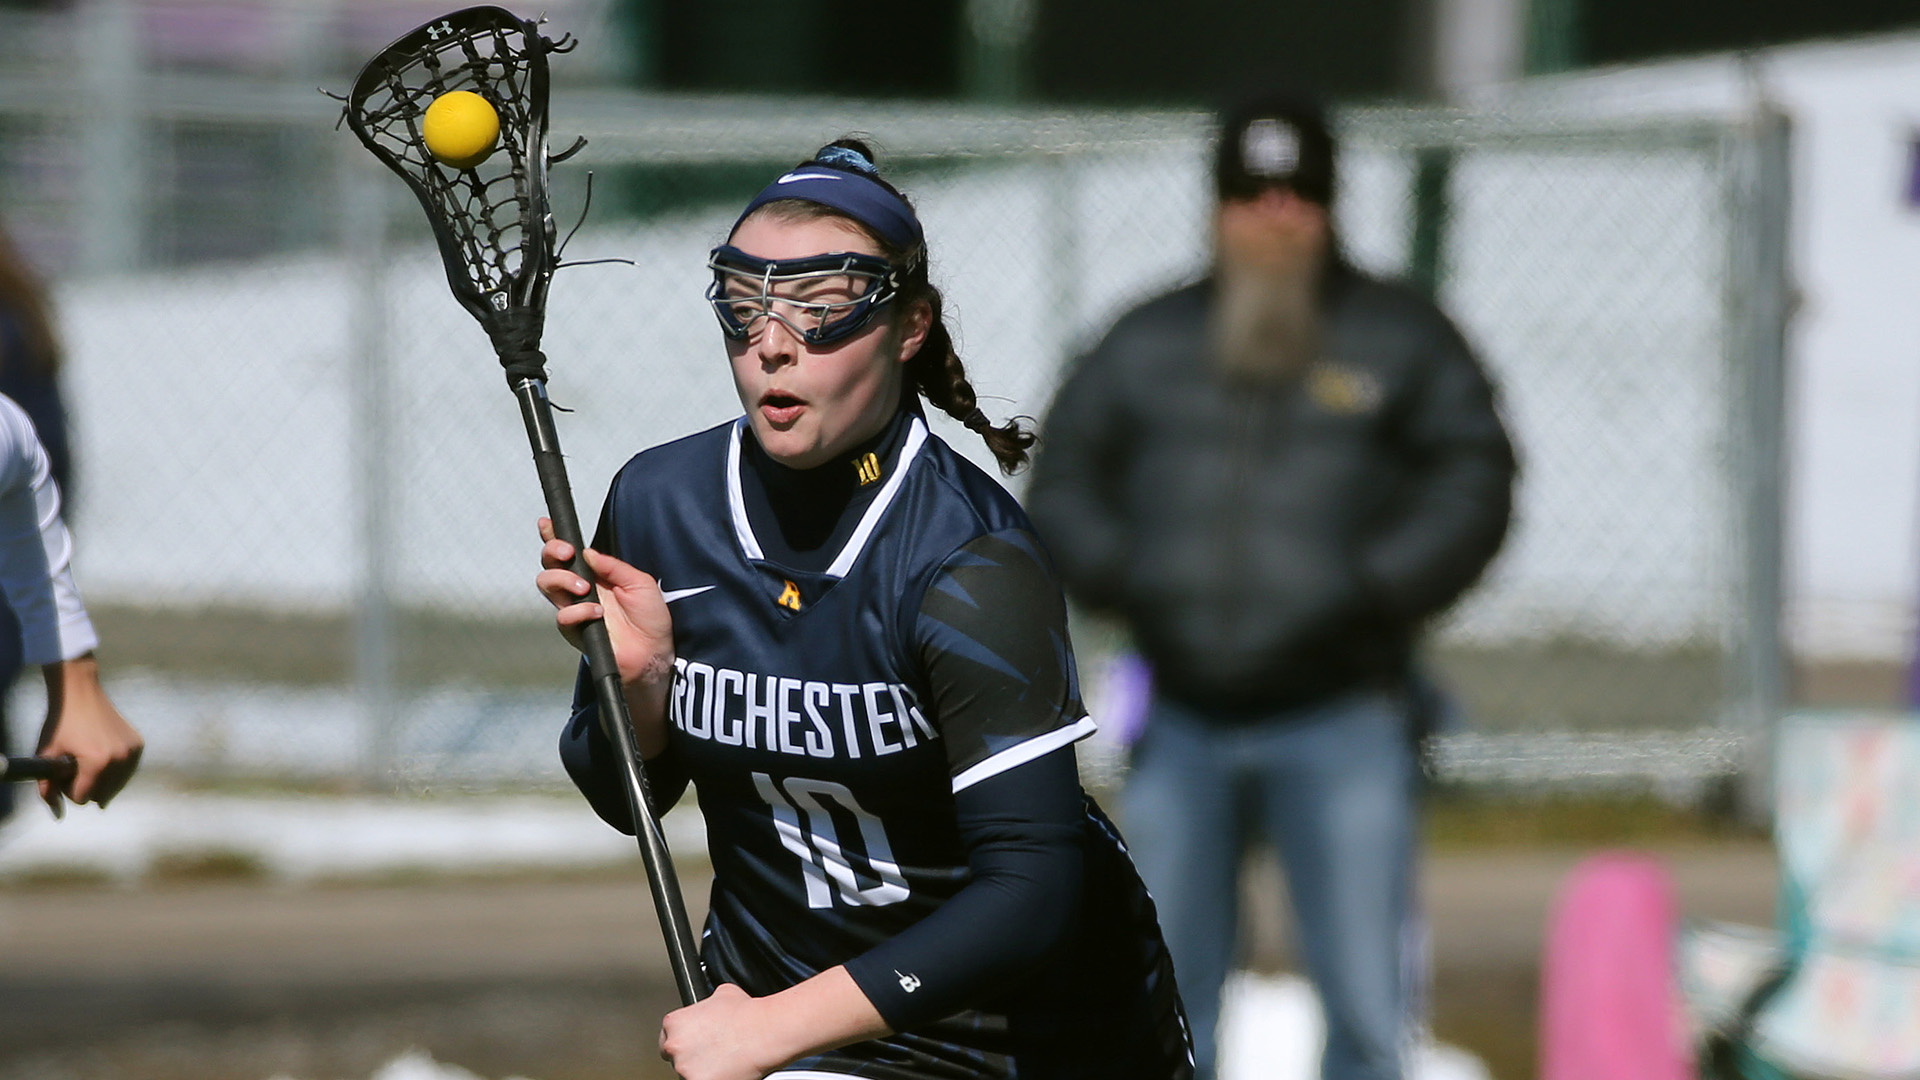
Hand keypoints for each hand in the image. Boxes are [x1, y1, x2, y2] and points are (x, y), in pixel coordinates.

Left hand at [36, 655, 142, 814]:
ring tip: (90, 759)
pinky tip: (104, 755)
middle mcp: (120, 759)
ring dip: (103, 780)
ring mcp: (132, 752)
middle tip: (77, 765)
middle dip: (88, 786)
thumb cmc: (60, 723)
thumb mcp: (46, 756)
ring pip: (117, 785)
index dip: (70, 787)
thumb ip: (47, 789)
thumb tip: (58, 815)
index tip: (65, 772)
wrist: (80, 693)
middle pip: (102, 795)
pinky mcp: (139, 745)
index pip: (83, 798)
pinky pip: (127, 771)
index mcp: (97, 763)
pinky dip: (116, 770)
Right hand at [534, 517, 675, 690]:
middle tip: (567, 554)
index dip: (554, 538)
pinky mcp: (575, 631)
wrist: (655, 652)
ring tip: (585, 587)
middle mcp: (580, 590)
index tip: (547, 524)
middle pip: (550, 565)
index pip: (568, 553)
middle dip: (552, 552)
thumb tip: (588, 552)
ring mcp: (575, 609)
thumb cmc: (650, 619)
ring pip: (547, 586)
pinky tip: (596, 612)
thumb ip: (613, 566)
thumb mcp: (640, 582)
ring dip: (562, 580)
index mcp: (595, 575)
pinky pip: (563, 616)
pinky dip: (578, 611)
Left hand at [659, 983, 784, 1079]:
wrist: (763, 1031)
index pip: (667, 1036)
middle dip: (689, 1056)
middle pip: (673, 1056)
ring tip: (721, 1061)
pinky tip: (724, 1071)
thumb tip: (711, 1004)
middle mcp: (674, 1045)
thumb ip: (707, 1003)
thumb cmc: (746, 1013)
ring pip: (686, 1073)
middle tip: (709, 1053)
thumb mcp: (723, 994)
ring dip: (699, 1070)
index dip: (683, 1040)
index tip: (693, 1043)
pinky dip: (711, 1078)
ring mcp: (684, 1067)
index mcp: (674, 1022)